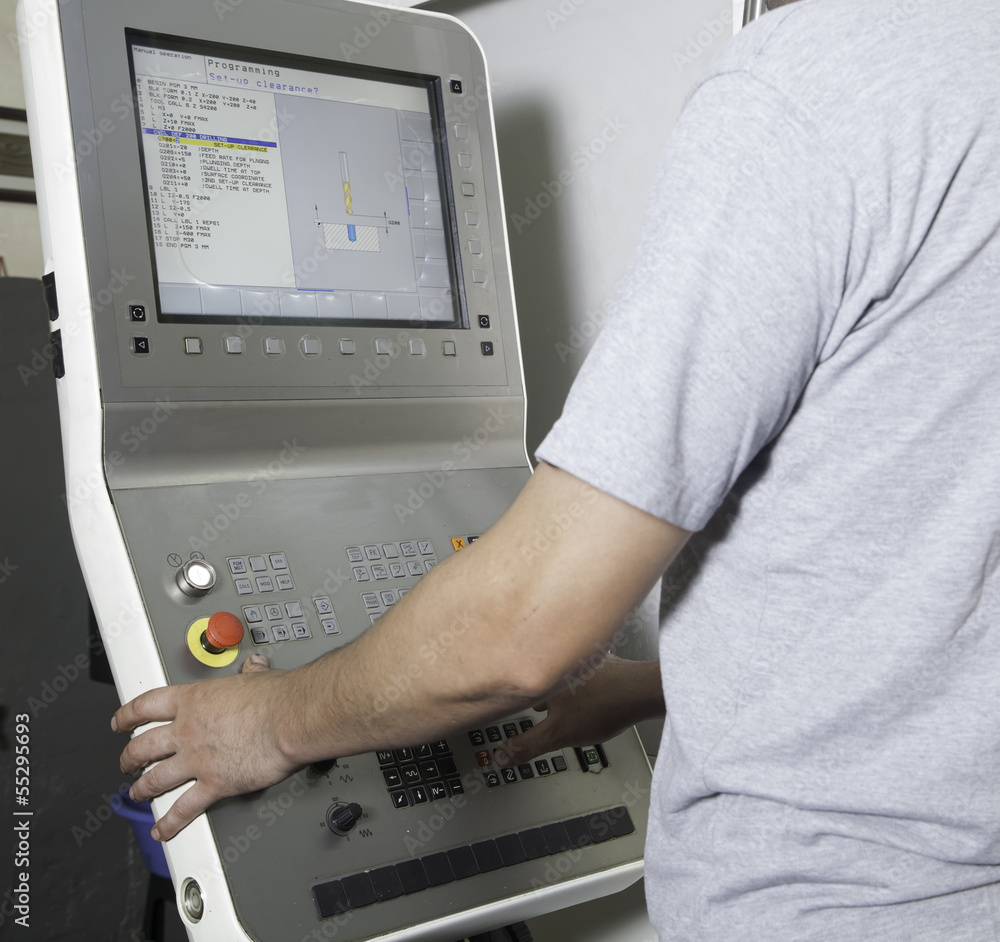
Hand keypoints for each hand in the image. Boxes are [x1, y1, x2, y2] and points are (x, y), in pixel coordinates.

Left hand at [112, 655, 302, 840]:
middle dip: (129, 758)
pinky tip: (163, 829)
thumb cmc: (277, 697)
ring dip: (143, 789)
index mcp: (194, 699)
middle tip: (127, 762)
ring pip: (155, 779)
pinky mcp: (214, 784)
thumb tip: (255, 667)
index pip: (146, 706)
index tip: (121, 722)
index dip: (127, 716)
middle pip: (143, 746)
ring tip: (138, 793)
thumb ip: (250, 673)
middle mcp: (188, 730)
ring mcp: (197, 760)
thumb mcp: (257, 676)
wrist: (291, 719)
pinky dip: (171, 822)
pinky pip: (185, 808)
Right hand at [494, 655, 663, 767]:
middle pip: (534, 674)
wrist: (643, 692)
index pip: (513, 680)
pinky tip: (576, 697)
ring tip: (545, 702)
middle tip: (515, 701)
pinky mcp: (598, 660)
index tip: (492, 701)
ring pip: (555, 673)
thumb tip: (500, 755)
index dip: (501, 692)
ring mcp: (580, 657)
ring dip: (549, 687)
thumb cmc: (606, 705)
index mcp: (543, 672)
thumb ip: (526, 745)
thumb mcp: (558, 734)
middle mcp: (559, 659)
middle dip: (526, 688)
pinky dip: (571, 684)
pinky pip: (575, 671)